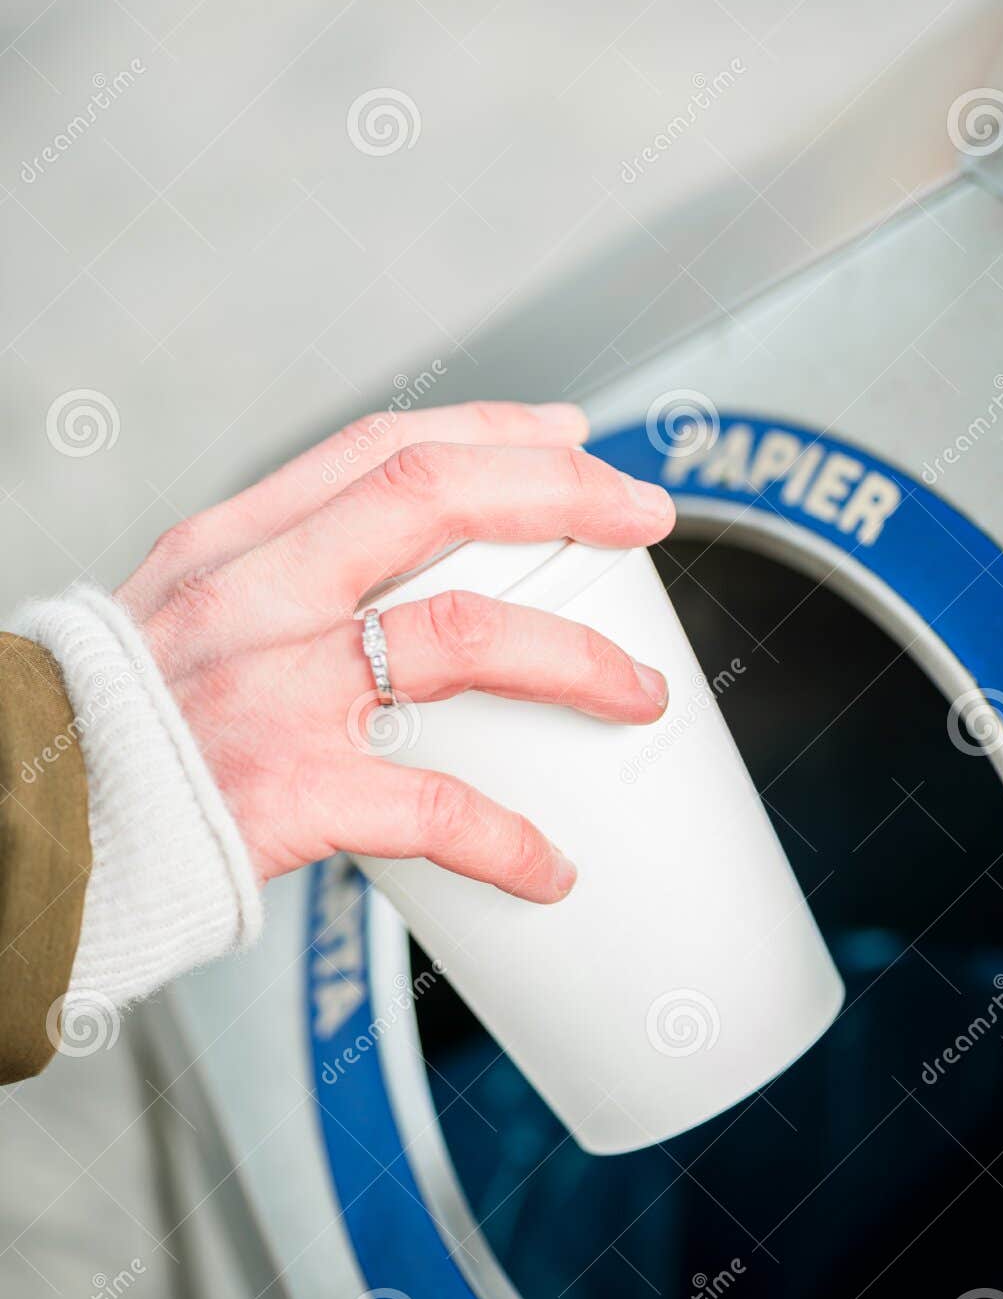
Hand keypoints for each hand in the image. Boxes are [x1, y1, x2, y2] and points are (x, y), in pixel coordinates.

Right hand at [119, 400, 674, 901]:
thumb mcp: (177, 623)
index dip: (492, 432)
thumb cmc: (110, 741)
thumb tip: (393, 594)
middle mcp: (251, 596)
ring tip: (642, 694)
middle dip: (561, 493)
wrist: (24, 840)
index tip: (569, 438)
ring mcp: (270, 690)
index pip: (380, 447)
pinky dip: (510, 838)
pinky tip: (550, 866)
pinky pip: (435, 807)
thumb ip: (274, 593)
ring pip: (462, 634)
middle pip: (433, 496)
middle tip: (646, 513)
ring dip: (576, 657)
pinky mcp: (285, 794)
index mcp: (228, 546)